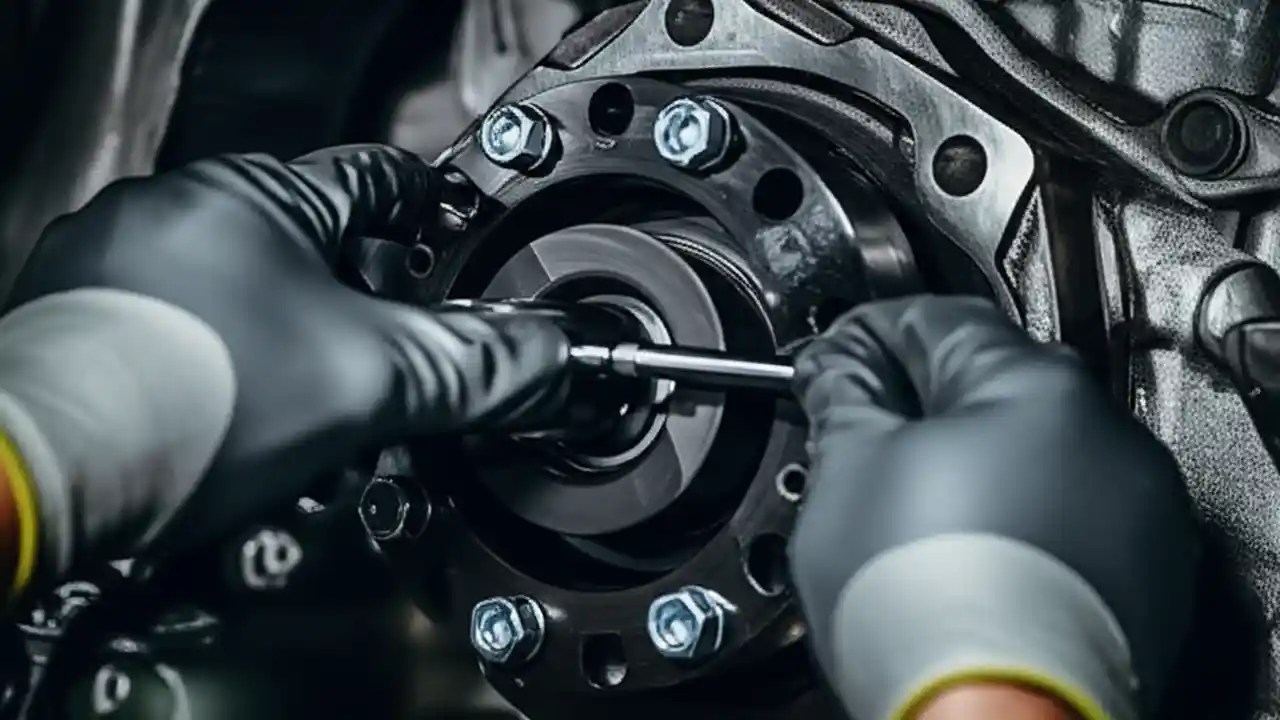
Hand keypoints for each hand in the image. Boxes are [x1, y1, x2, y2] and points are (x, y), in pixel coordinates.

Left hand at [0, 146, 569, 580]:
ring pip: (256, 305)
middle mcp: (181, 214)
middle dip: (367, 321)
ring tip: (316, 426)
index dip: (434, 213)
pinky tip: (246, 436)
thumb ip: (476, 367)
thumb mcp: (367, 385)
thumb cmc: (182, 405)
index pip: (380, 179)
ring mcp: (126, 268)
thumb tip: (552, 358)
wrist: (41, 476)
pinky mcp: (90, 325)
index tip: (457, 236)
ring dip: (300, 361)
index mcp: (255, 195)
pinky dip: (235, 379)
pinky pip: (196, 336)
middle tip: (393, 374)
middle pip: (320, 254)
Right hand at [788, 296, 1198, 719]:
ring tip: (907, 517)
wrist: (994, 713)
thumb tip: (837, 367)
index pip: (931, 318)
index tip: (833, 361)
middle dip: (915, 403)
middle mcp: (1103, 429)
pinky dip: (1012, 519)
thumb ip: (843, 393)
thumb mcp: (848, 470)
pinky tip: (961, 557)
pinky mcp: (1143, 566)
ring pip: (1029, 451)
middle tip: (857, 439)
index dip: (865, 336)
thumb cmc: (926, 605)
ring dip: (967, 463)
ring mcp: (1132, 500)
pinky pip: (1063, 513)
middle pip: (986, 382)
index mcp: (1031, 382)